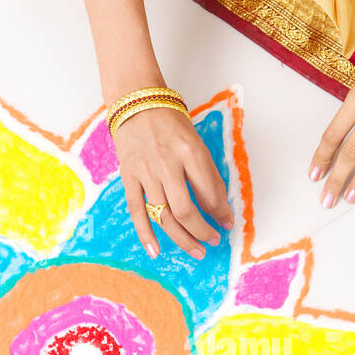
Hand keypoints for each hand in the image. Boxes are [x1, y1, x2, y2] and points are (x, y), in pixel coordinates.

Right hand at [113, 108, 233, 258]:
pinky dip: (146, 234)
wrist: (136, 103)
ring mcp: (146, 172)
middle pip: (186, 210)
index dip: (220, 213)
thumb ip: (209, 176)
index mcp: (189, 152)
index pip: (208, 193)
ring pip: (164, 215)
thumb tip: (222, 212)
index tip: (226, 225)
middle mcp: (167, 163)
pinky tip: (156, 251)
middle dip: (202, 231)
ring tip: (196, 250)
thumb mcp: (196, 143)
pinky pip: (137, 210)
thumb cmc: (171, 124)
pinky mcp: (129, 177)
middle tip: (212, 241)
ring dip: (182, 238)